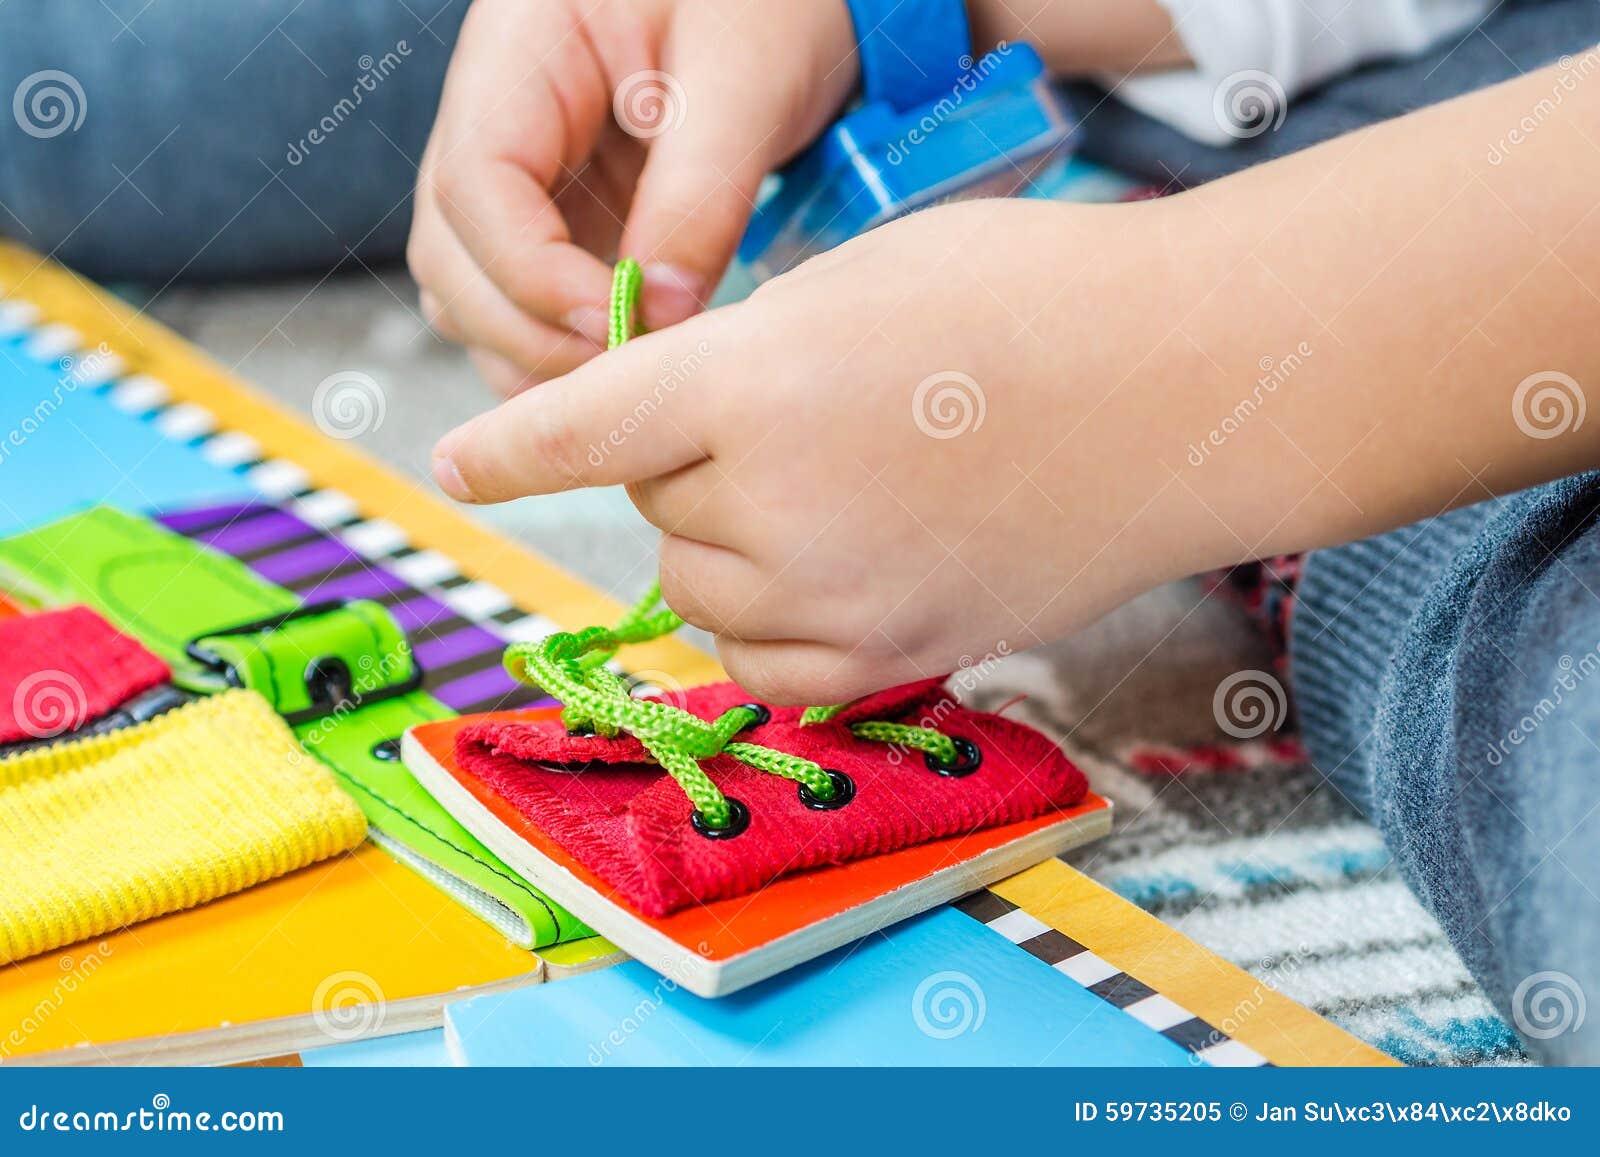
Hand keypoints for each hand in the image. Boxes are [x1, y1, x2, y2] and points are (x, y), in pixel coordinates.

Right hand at [407, 0, 857, 396]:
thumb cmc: (761, 2)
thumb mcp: (744, 80)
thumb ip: (699, 196)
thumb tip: (658, 315)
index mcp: (520, 51)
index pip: (474, 185)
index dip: (532, 275)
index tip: (617, 321)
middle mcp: (493, 119)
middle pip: (450, 257)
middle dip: (529, 330)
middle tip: (629, 370)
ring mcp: (517, 178)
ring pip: (472, 294)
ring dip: (535, 354)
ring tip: (629, 378)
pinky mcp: (556, 221)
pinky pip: (521, 304)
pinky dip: (557, 351)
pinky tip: (622, 373)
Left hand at [430, 198, 1230, 702]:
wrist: (1185, 390)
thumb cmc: (1035, 303)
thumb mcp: (858, 284)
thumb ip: (745, 363)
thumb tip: (683, 431)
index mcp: (753, 378)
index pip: (582, 424)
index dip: (511, 445)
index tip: (457, 463)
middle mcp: (773, 501)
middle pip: (654, 505)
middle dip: (693, 463)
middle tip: (798, 419)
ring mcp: (834, 595)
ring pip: (701, 584)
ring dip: (730, 541)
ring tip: (837, 486)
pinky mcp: (892, 657)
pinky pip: (762, 664)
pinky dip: (766, 623)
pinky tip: (826, 573)